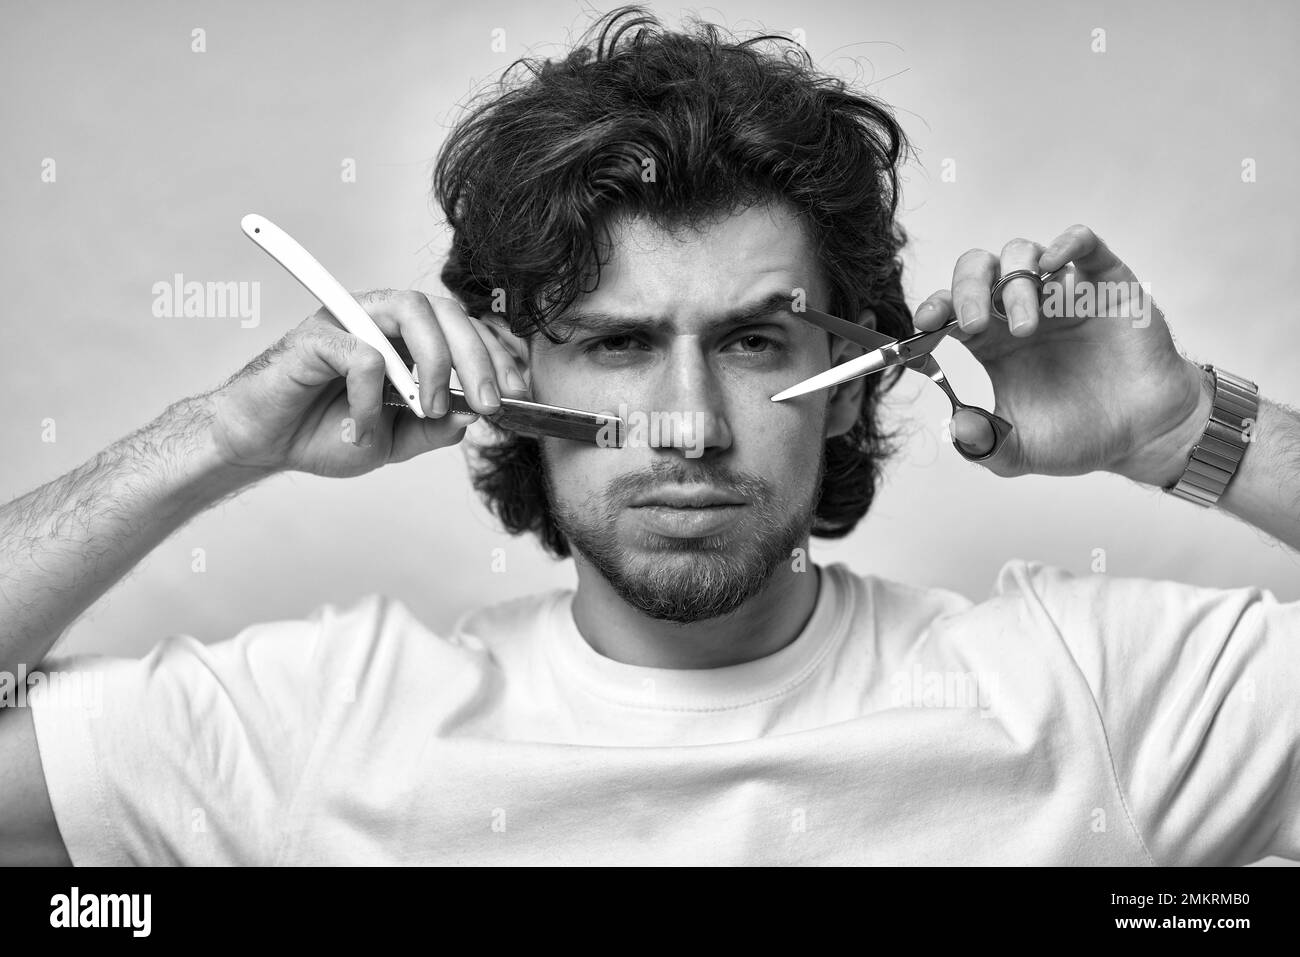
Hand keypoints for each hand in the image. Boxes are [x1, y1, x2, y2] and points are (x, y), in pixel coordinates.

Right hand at [206, 290, 529, 477]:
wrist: (264, 445)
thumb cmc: (324, 433)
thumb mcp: (396, 441)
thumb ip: (436, 428)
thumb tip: (474, 415)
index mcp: (406, 338)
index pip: (463, 328)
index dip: (495, 357)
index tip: (514, 396)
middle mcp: (381, 319)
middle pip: (446, 311)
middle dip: (478, 358)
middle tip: (489, 404)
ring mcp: (348, 320)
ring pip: (411, 310)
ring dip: (435, 362)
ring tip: (430, 408)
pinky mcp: (316, 336)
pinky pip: (362, 353)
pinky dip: (371, 395)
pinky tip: (361, 424)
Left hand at [912, 225, 1209, 485]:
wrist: (1144, 435)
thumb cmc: (1079, 437)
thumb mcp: (1019, 452)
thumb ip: (983, 444)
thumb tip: (956, 426)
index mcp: (991, 341)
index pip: (949, 309)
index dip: (933, 308)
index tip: (925, 324)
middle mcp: (1019, 309)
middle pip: (978, 270)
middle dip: (966, 289)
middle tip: (972, 323)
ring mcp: (1062, 293)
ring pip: (1022, 253)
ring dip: (1014, 282)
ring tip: (1025, 328)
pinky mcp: (1105, 284)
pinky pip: (1083, 243)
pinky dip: (1065, 243)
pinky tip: (1052, 265)